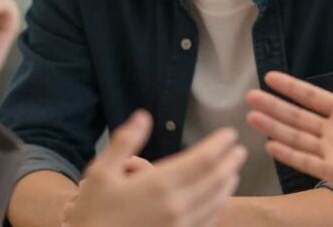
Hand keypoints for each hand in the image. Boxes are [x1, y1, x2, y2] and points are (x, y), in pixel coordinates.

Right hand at [62, 111, 246, 226]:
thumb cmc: (93, 211)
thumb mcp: (100, 172)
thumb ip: (124, 142)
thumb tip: (143, 116)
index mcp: (160, 184)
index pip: (202, 159)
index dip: (220, 145)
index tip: (230, 134)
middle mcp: (177, 205)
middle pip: (215, 179)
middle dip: (230, 162)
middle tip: (239, 150)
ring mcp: (181, 226)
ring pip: (216, 202)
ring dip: (228, 184)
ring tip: (234, 172)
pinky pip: (208, 222)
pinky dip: (219, 207)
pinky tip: (220, 200)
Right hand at [246, 43, 332, 221]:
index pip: (311, 96)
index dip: (291, 87)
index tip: (270, 77)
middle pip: (296, 116)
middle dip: (273, 106)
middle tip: (249, 96)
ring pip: (296, 137)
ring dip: (274, 127)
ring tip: (251, 116)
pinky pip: (306, 162)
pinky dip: (288, 154)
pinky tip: (270, 145)